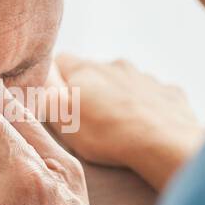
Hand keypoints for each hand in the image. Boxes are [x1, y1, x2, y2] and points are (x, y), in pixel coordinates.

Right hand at [50, 53, 204, 190]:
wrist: (164, 143)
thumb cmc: (107, 135)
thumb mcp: (62, 118)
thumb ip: (44, 94)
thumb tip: (35, 77)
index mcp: (86, 70)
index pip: (60, 61)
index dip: (54, 80)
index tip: (56, 101)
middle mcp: (115, 66)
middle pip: (94, 72)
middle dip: (89, 89)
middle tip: (87, 120)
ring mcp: (145, 77)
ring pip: (124, 82)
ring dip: (118, 97)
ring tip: (118, 127)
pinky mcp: (169, 92)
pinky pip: (153, 95)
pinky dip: (147, 107)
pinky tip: (146, 128)